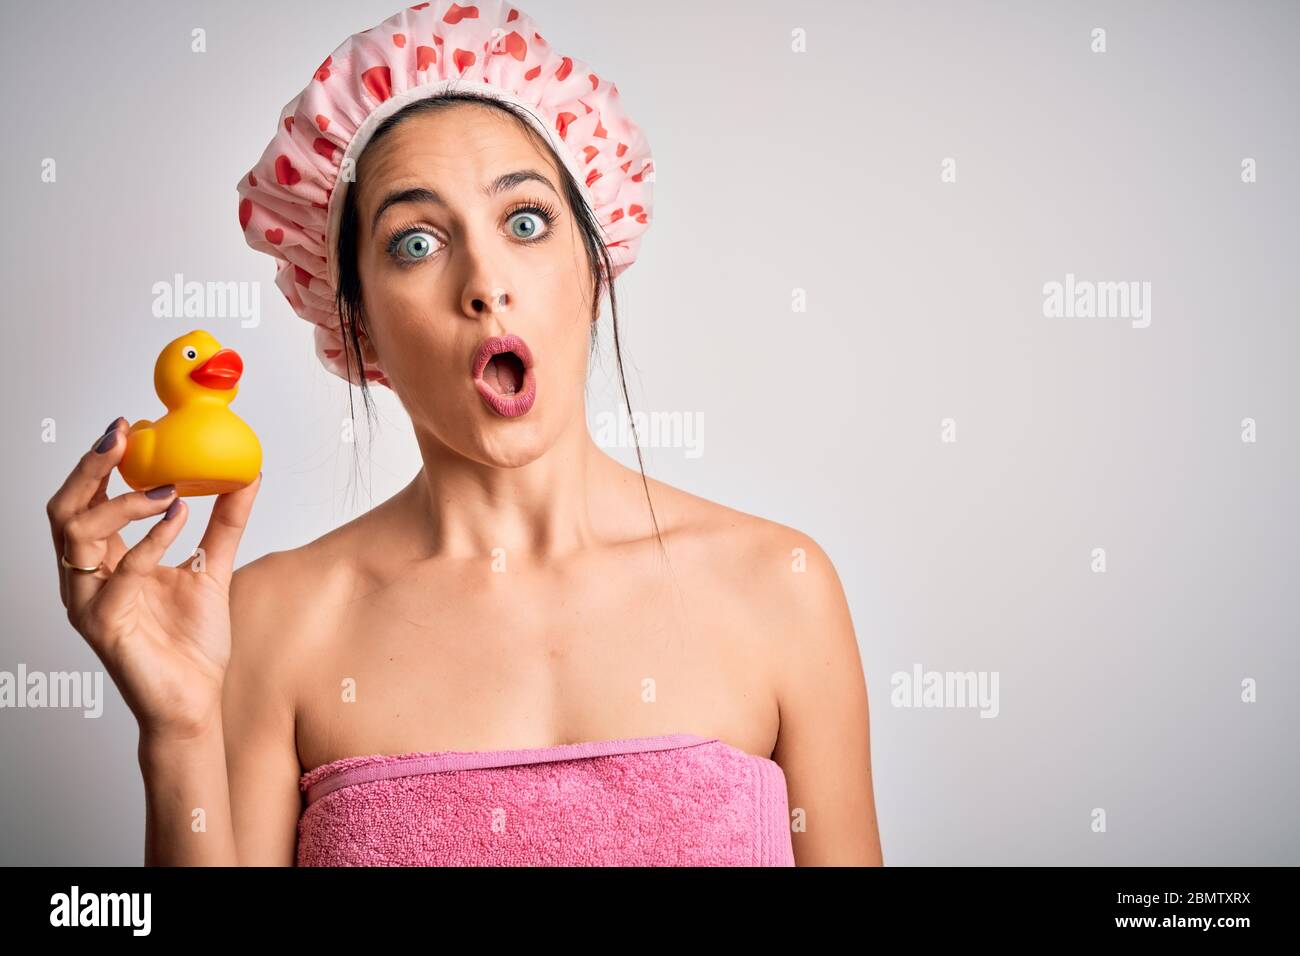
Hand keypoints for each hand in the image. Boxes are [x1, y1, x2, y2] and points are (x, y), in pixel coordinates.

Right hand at [45, 418, 260, 740]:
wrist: (196, 700)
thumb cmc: (191, 641)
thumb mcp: (213, 566)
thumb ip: (225, 521)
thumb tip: (248, 473)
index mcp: (103, 561)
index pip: (83, 500)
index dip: (98, 462)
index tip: (129, 425)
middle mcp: (85, 578)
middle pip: (64, 509)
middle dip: (90, 467)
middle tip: (124, 434)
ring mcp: (88, 602)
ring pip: (77, 535)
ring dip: (121, 502)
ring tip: (166, 488)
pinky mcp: (104, 625)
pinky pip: (120, 574)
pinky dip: (150, 541)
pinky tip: (179, 520)